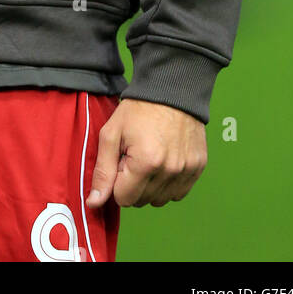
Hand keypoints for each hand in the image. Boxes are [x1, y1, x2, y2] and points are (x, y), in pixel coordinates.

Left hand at [86, 97, 206, 207]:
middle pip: (142, 201)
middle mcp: (170, 170)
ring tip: (150, 158)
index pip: (123, 198)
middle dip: (133, 184)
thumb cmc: (138, 110)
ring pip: (160, 200)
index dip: (117, 181)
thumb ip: (102, 171)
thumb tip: (94, 203)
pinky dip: (168, 183)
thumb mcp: (111, 134)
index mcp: (146, 162)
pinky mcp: (198, 167)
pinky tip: (164, 161)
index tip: (121, 160)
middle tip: (134, 156)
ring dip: (151, 186)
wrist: (171, 89)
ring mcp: (186, 170)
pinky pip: (178, 193)